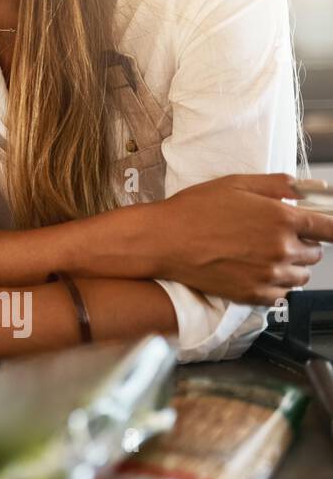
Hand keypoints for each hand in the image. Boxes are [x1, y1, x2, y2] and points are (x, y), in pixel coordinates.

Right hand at [151, 174, 330, 304]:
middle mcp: (280, 249)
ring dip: (291, 265)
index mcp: (281, 219)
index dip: (331, 227)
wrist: (163, 241)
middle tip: (278, 236)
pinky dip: (275, 284)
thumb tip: (300, 188)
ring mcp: (268, 275)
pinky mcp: (253, 294)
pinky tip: (255, 271)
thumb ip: (275, 185)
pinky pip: (281, 295)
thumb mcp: (235, 184)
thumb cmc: (193, 210)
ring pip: (300, 276)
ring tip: (265, 255)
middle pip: (316, 254)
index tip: (326, 228)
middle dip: (303, 243)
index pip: (330, 228)